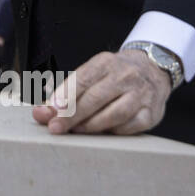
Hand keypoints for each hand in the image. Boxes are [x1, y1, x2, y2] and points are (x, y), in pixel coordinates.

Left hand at [32, 50, 171, 134]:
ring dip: (91, 125)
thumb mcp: (91, 74)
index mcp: (105, 62)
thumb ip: (66, 92)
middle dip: (72, 115)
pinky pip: (131, 126)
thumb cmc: (113, 75)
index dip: (65, 96)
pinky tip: (103, 133)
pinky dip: (114, 131)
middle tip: (55, 127)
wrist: (152, 69)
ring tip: (76, 130)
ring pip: (114, 114)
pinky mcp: (152, 113)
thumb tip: (42, 112)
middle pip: (96, 98)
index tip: (51, 109)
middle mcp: (125, 76)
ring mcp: (141, 94)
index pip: (82, 79)